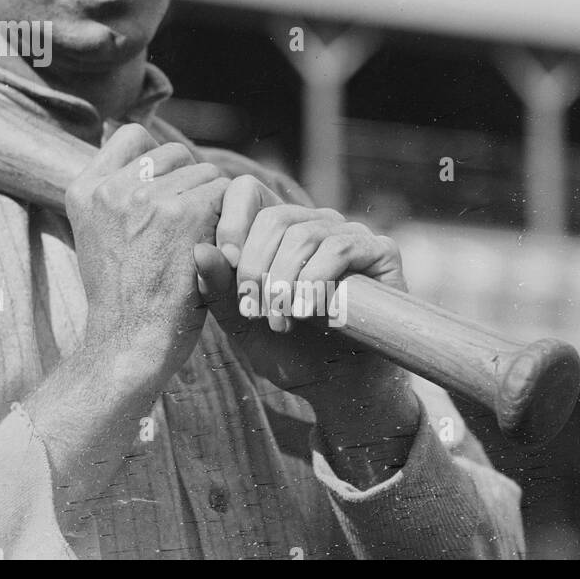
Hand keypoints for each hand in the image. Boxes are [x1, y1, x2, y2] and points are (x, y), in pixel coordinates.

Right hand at [64, 123, 231, 393]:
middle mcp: (111, 187)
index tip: (167, 191)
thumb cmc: (123, 297)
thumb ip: (114, 194)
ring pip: (206, 173)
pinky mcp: (183, 213)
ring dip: (213, 204)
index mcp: (84, 190)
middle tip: (190, 227)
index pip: (132, 135)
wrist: (129, 344)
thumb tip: (141, 146)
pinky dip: (229, 220)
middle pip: (176, 153)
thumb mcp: (97, 235)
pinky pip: (225, 193)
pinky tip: (218, 250)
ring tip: (201, 243)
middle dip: (191, 183)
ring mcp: (146, 198)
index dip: (158, 158)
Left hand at [196, 175, 407, 406]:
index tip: (227, 266)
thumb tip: (199, 250)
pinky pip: (339, 248)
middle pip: (273, 217)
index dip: (230, 223)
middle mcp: (313, 222)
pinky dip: (314, 281)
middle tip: (254, 312)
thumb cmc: (286, 349)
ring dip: (283, 283)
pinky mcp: (380, 250)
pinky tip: (306, 311)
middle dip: (255, 268)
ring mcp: (349, 232)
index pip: (245, 191)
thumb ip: (218, 287)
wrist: (338, 387)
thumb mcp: (240, 321)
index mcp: (276, 229)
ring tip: (280, 322)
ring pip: (303, 234)